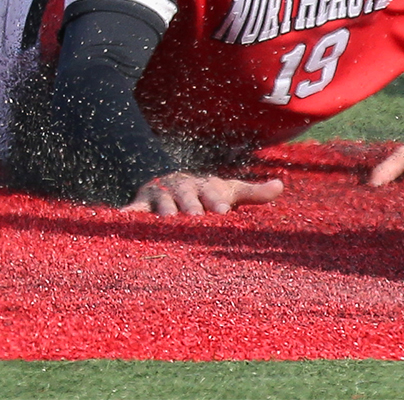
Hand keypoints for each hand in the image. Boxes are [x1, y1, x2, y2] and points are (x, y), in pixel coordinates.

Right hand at [121, 171, 283, 214]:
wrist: (172, 181)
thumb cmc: (207, 194)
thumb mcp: (229, 191)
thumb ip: (253, 193)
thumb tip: (280, 187)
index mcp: (206, 186)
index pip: (213, 193)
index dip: (217, 201)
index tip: (223, 211)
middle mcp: (183, 188)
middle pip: (187, 198)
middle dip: (190, 207)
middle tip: (195, 218)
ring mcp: (161, 195)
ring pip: (162, 203)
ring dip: (163, 211)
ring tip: (166, 222)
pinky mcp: (141, 204)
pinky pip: (133, 211)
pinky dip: (128, 216)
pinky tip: (123, 222)